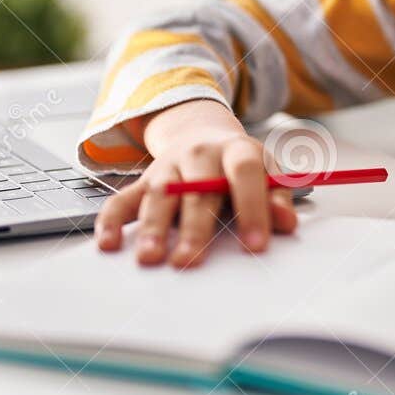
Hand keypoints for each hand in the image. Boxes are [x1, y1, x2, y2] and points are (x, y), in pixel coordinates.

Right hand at [93, 99, 298, 267]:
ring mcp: (168, 166)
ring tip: (151, 257)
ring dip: (153, 227)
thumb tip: (286, 223)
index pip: (244, 173)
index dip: (252, 208)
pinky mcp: (143, 180)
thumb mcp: (268, 172)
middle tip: (190, 260)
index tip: (255, 245)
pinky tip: (108, 243)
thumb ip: (278, 197)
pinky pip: (122, 198)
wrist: (203, 134)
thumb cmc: (239, 165)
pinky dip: (111, 221)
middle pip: (196, 189)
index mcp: (237, 150)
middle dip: (194, 227)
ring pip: (158, 195)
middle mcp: (200, 154)